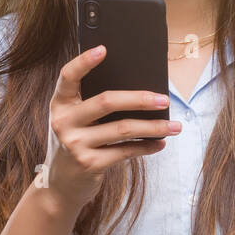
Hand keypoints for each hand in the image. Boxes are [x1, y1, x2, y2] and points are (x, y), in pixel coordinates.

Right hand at [37, 44, 181, 211]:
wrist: (60, 185)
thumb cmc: (75, 143)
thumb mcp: (74, 121)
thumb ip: (92, 104)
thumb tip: (140, 90)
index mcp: (59, 104)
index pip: (67, 76)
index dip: (84, 61)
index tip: (104, 49)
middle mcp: (63, 122)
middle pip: (106, 101)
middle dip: (140, 99)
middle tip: (164, 98)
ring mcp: (74, 144)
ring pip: (122, 128)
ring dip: (153, 126)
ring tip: (175, 126)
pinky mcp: (89, 164)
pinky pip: (125, 151)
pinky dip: (146, 146)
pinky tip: (160, 143)